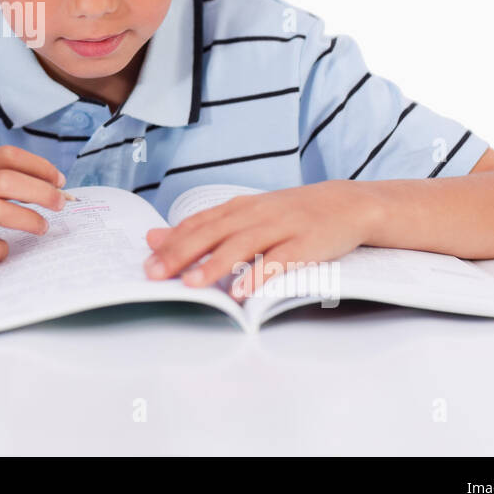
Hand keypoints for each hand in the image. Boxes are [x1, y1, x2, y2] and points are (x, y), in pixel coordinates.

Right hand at [0, 145, 68, 277]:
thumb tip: (42, 184)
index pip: (5, 156)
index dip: (38, 166)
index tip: (57, 179)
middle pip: (7, 181)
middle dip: (42, 191)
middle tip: (60, 203)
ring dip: (30, 219)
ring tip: (42, 226)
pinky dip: (1, 249)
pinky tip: (1, 249)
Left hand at [142, 180, 380, 300]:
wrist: (347, 204)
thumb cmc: (290, 214)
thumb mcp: (245, 214)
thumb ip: (203, 227)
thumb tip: (154, 237)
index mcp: (238, 208)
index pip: (198, 224)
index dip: (171, 243)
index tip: (145, 262)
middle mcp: (256, 215)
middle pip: (213, 233)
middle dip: (182, 254)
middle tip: (156, 275)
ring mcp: (282, 228)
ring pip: (243, 246)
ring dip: (215, 265)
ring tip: (191, 284)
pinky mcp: (307, 244)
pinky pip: (280, 261)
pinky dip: (260, 274)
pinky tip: (242, 290)